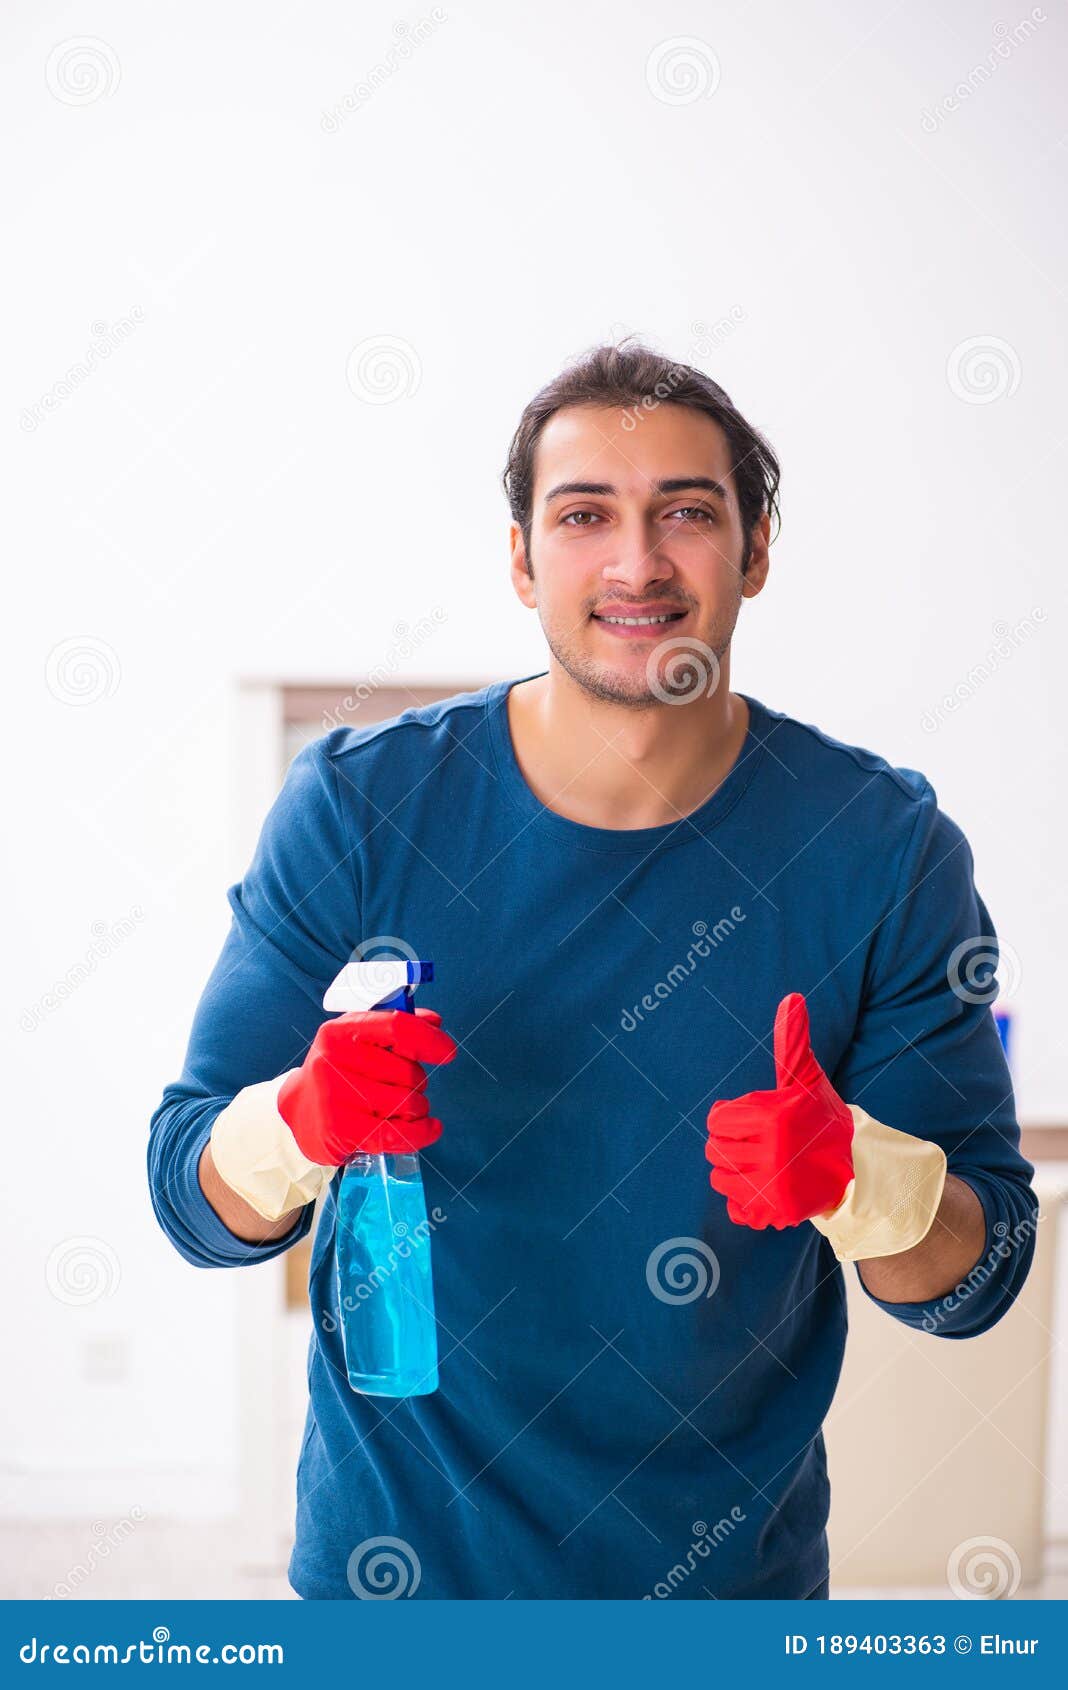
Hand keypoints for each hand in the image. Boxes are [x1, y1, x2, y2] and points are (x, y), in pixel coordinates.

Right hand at [278, 1007, 456, 1164]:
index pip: (396, 1027)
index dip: (429, 1039)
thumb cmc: (338, 1074)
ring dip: (417, 1108)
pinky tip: (429, 1128)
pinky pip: (399, 1133)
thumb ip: (395, 1030)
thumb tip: (435, 1022)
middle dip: (417, 1082)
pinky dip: (422, 1132)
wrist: (299, 1113)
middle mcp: (333, 1060)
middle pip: (406, 1071)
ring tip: (403, 1108)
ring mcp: (335, 1096)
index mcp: (339, 1031)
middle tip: (406, 1088)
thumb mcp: (357, 1043)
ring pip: (407, 1102)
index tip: (448, 1053)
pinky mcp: (341, 1130)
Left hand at [704, 993, 853, 1228]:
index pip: (717, 1119)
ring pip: (720, 1179)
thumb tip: (792, 998)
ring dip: (734, 1173)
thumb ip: (792, 1042)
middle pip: (714, 1150)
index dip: (730, 1117)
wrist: (857, 1168)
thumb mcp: (807, 1080)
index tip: (751, 1120)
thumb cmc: (821, 1118)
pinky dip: (745, 1202)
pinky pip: (737, 1210)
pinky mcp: (775, 1213)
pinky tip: (764, 1189)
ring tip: (760, 1165)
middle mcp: (770, 1153)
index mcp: (772, 1117)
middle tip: (755, 1143)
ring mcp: (772, 1187)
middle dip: (730, 1144)